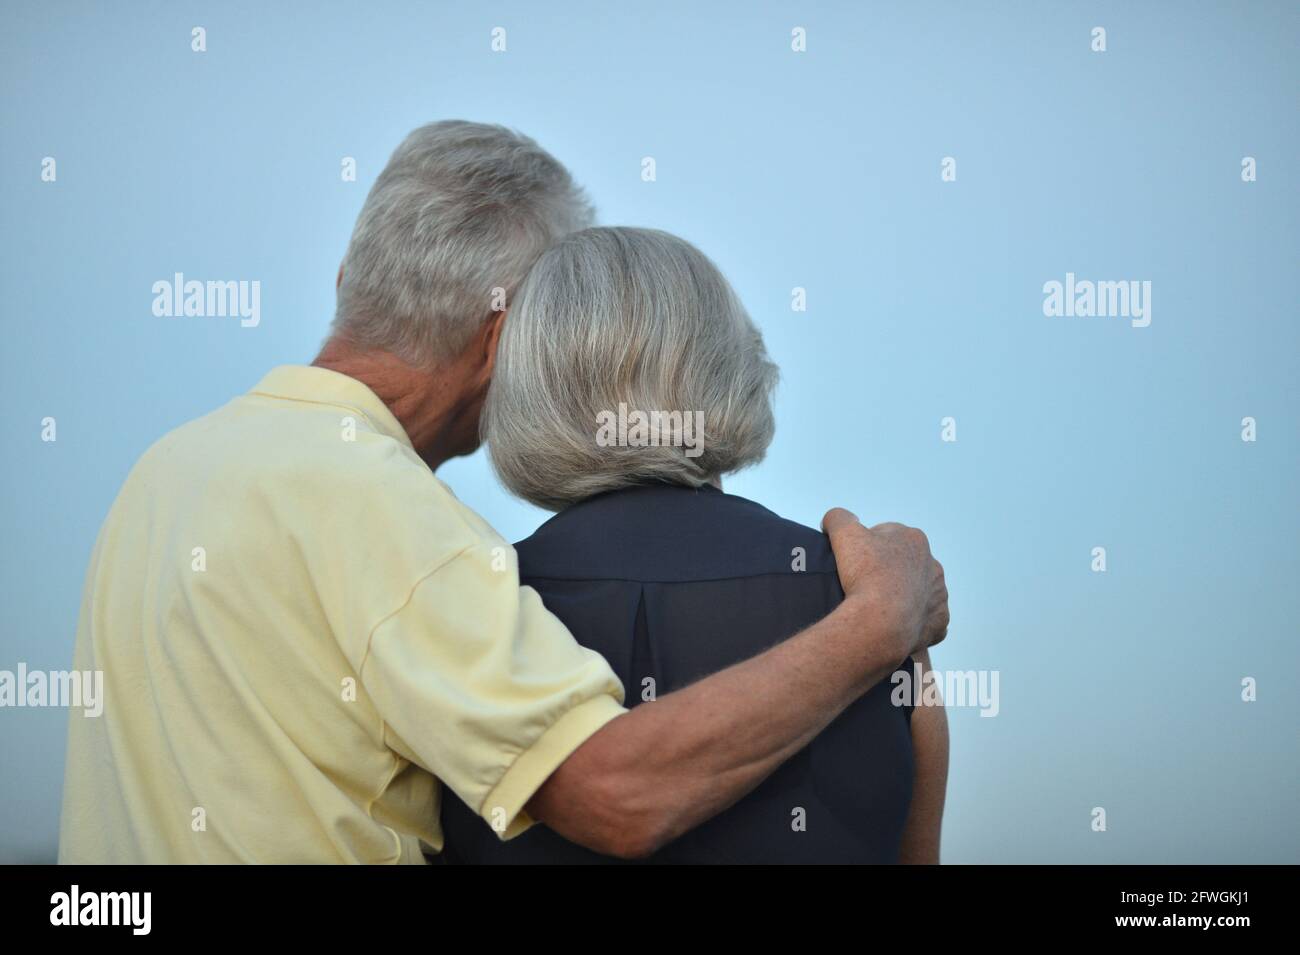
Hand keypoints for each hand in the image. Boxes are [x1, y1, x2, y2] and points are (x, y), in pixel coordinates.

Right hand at [821, 508, 948, 657]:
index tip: (854, 562)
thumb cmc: (865, 575)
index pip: (887, 536)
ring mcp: (938, 595)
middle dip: (887, 571)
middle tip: (862, 584)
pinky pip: (925, 620)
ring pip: (917, 592)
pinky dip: (912, 622)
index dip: (867, 546)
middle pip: (904, 564)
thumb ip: (839, 517)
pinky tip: (894, 624)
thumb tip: (835, 518)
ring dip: (901, 596)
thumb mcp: (843, 533)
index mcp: (914, 540)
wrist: (880, 622)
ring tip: (877, 606)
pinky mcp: (939, 621)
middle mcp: (933, 565)